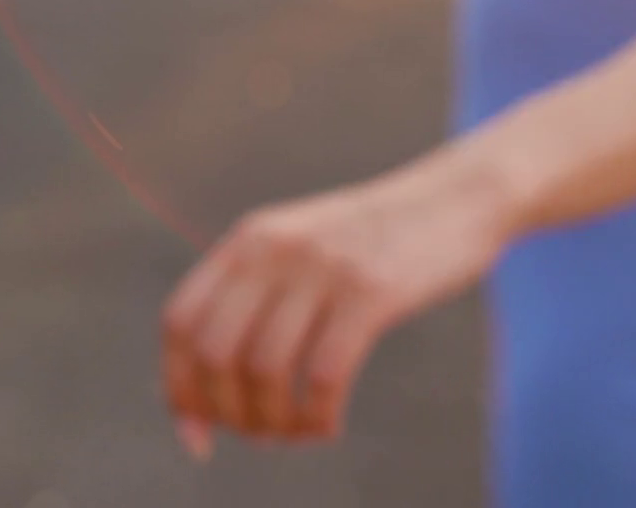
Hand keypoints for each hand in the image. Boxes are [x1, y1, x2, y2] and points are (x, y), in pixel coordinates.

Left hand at [160, 163, 512, 455]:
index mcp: (249, 240)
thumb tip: (206, 393)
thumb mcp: (300, 250)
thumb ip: (254, 299)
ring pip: (266, 370)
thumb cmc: (374, 242)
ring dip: (274, 423)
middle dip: (228, 414)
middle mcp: (275, 248)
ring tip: (297, 435)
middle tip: (260, 437)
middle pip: (216, 353)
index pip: (181, 322)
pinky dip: (318, 417)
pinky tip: (329, 427)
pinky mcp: (372, 291)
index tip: (198, 437)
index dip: (179, 389)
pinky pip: (324, 375)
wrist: (456, 198)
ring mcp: (323, 267)